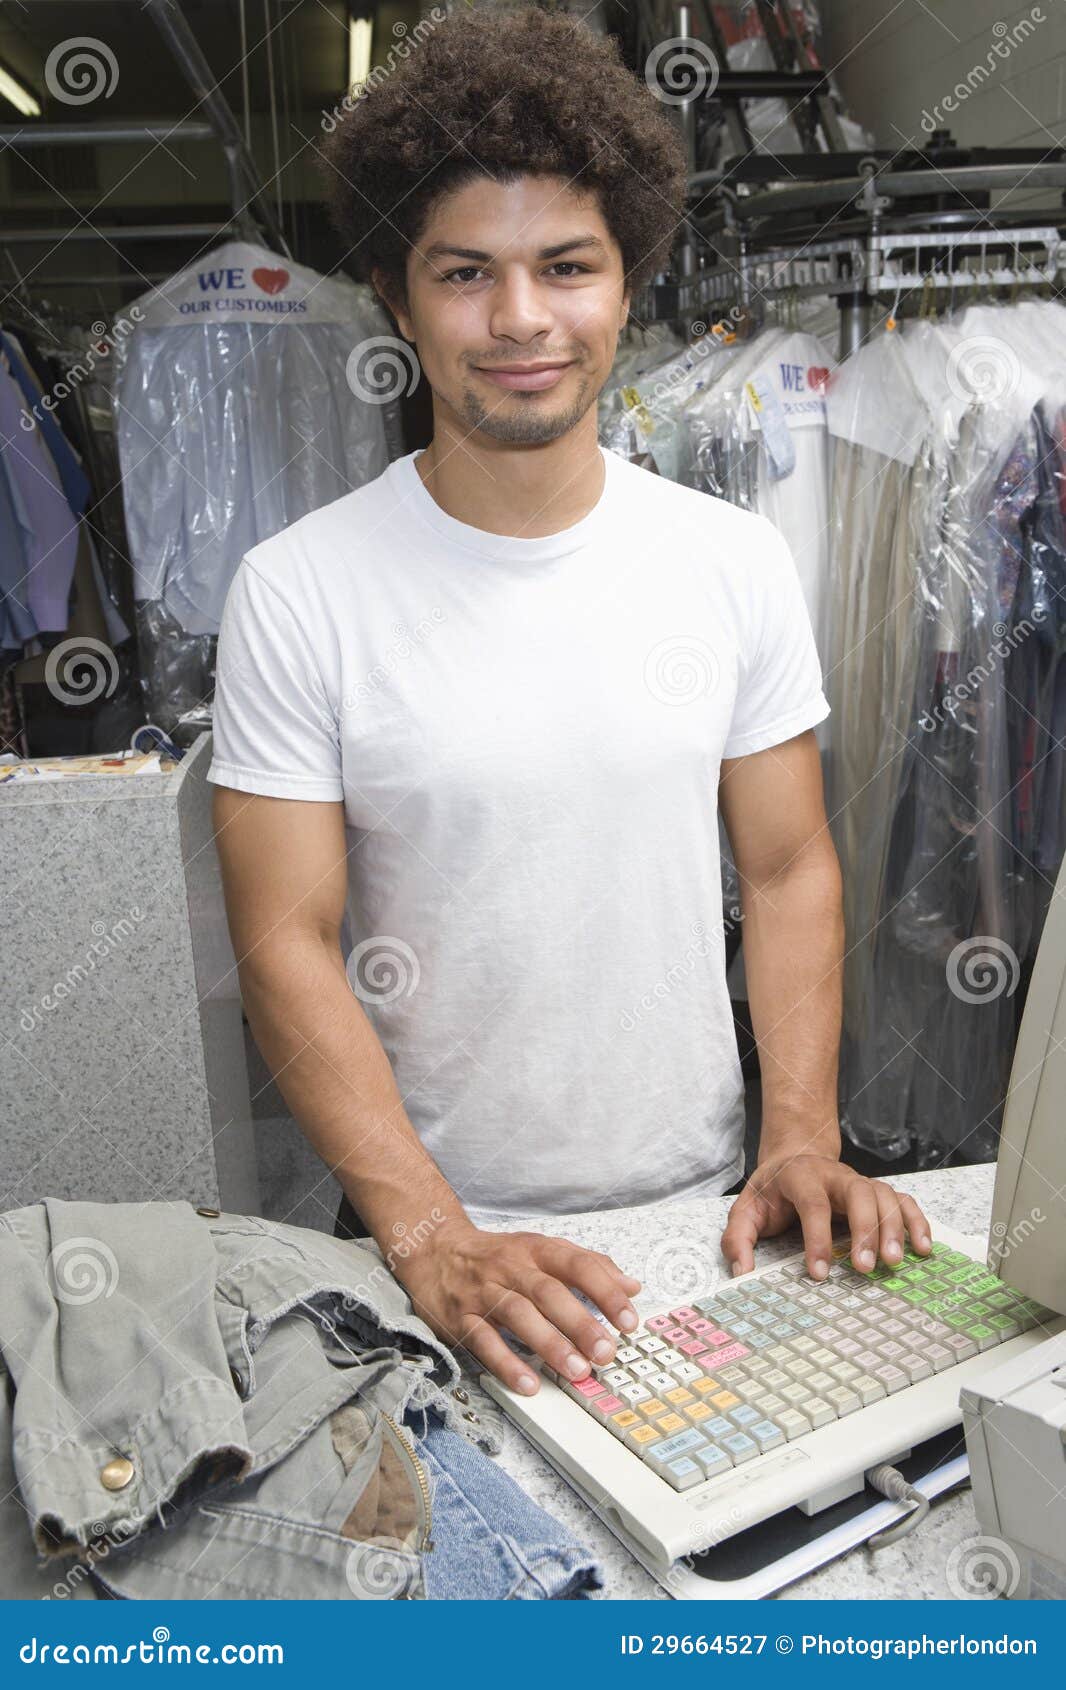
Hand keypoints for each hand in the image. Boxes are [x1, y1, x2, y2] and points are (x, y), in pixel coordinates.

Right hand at [392, 1222, 641, 1395]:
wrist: (434, 1250)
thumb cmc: (498, 1257)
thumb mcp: (542, 1250)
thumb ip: (589, 1265)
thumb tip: (632, 1286)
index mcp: (536, 1250)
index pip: (576, 1264)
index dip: (605, 1291)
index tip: (628, 1320)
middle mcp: (511, 1268)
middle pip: (549, 1292)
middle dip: (580, 1323)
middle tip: (606, 1353)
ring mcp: (484, 1292)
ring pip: (518, 1315)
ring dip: (549, 1344)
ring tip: (576, 1371)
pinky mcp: (461, 1318)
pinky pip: (483, 1341)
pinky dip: (505, 1364)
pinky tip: (528, 1384)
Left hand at [720, 1151, 932, 1280]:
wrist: (794, 1159)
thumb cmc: (773, 1191)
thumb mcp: (746, 1209)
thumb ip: (738, 1238)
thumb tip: (743, 1271)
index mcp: (800, 1176)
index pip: (813, 1203)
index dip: (817, 1237)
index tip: (820, 1272)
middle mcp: (835, 1175)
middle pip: (858, 1193)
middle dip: (864, 1229)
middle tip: (865, 1268)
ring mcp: (859, 1182)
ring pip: (884, 1195)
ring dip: (893, 1228)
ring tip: (894, 1262)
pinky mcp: (876, 1193)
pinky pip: (903, 1201)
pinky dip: (917, 1222)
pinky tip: (923, 1248)